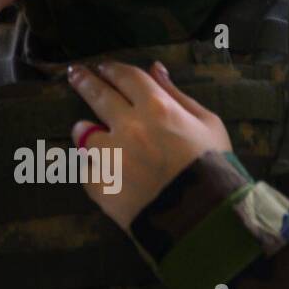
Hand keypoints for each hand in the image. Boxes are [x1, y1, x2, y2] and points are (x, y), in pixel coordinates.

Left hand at [68, 61, 232, 229]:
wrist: (204, 221)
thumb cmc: (214, 169)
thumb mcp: (208, 124)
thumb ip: (177, 95)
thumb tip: (155, 69)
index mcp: (157, 109)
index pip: (125, 77)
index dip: (112, 69)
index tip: (102, 67)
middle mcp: (127, 127)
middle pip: (97, 95)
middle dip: (83, 81)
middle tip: (74, 74)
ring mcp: (109, 156)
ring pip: (82, 132)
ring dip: (86, 131)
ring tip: (89, 134)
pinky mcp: (99, 185)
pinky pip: (86, 169)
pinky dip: (94, 169)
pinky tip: (104, 174)